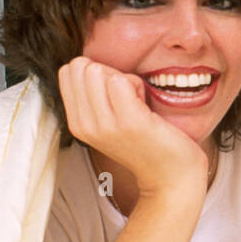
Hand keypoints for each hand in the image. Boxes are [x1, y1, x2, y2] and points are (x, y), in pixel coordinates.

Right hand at [58, 56, 208, 195]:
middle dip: (109, 73)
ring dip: (125, 79)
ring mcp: (105, 125)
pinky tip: (146, 105)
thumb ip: (96, 96)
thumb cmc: (148, 142)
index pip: (68, 72)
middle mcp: (84, 125)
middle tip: (129, 98)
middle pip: (82, 68)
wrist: (171, 177)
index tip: (116, 95)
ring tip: (138, 103)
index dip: (96, 73)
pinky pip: (120, 81)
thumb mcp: (111, 120)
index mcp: (77, 123)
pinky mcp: (129, 122)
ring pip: (98, 71)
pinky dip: (136, 84)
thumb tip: (89, 64)